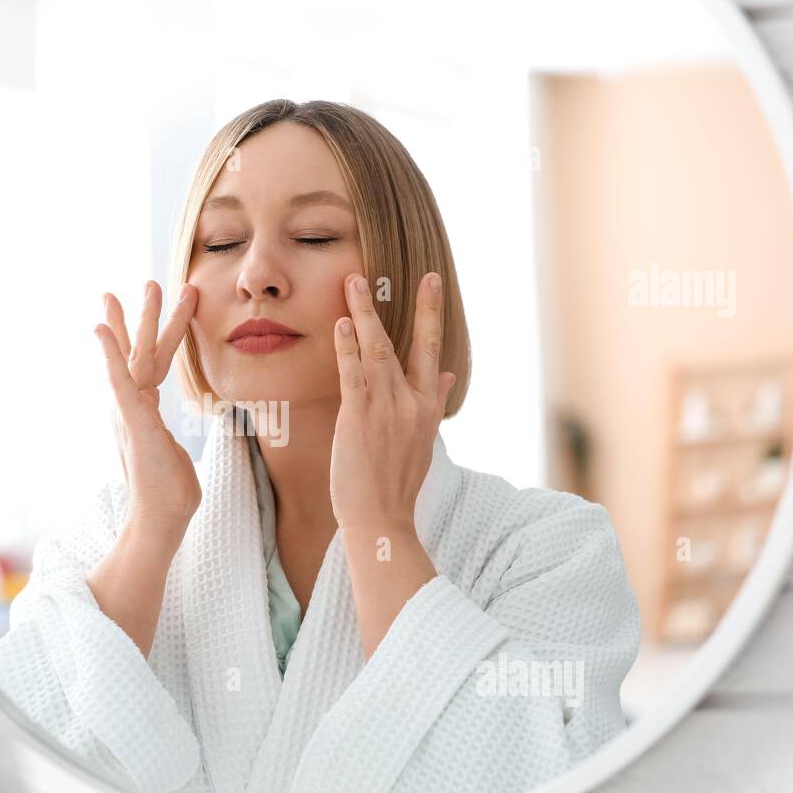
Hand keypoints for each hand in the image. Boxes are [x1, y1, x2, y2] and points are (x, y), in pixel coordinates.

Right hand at [94, 280, 200, 539]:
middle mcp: (133, 405)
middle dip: (145, 316)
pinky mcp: (131, 418)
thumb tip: (165, 440)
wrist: (160, 519)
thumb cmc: (170, 494)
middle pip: (141, 350)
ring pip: (138, 355)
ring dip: (142, 319)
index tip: (150, 309)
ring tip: (147, 285)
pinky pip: (121, 379)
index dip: (157, 335)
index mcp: (143, 410)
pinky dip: (110, 352)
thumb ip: (166, 439)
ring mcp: (130, 410)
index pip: (151, 364)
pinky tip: (100, 328)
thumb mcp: (171, 456)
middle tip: (147, 282)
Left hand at [330, 271, 455, 535]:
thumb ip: (435, 403)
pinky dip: (348, 347)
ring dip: (365, 314)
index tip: (431, 285)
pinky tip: (342, 324)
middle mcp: (413, 404)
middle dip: (421, 307)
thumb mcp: (424, 442)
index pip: (433, 353)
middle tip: (422, 273)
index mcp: (428, 409)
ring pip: (379, 351)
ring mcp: (388, 409)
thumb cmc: (395, 484)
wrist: (381, 519)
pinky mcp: (360, 417)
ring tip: (354, 282)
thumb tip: (451, 376)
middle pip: (418, 345)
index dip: (431, 316)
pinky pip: (353, 374)